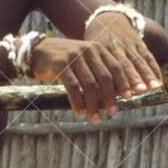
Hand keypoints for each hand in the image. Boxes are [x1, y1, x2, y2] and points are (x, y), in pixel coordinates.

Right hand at [28, 35, 146, 121]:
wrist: (37, 52)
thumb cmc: (64, 61)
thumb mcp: (84, 62)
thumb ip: (99, 73)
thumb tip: (116, 95)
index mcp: (97, 49)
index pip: (116, 67)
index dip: (124, 83)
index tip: (130, 97)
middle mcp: (87, 50)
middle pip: (105, 77)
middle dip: (111, 97)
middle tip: (114, 112)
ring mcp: (74, 56)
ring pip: (89, 85)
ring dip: (93, 105)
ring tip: (95, 118)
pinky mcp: (60, 64)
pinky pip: (73, 87)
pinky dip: (78, 102)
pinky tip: (80, 113)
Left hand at [84, 10, 162, 95]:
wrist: (108, 19)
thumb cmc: (96, 46)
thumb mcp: (90, 55)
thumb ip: (94, 74)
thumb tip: (96, 99)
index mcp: (101, 50)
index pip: (110, 68)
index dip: (117, 82)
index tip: (122, 96)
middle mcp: (116, 47)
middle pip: (126, 64)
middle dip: (134, 78)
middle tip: (140, 91)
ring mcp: (129, 44)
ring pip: (139, 60)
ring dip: (147, 75)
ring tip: (154, 88)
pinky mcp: (139, 43)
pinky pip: (148, 56)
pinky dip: (154, 68)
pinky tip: (159, 81)